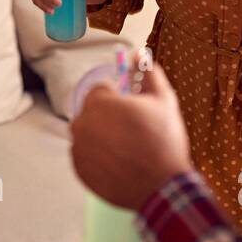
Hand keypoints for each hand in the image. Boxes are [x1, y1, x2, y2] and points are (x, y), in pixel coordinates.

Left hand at [71, 60, 192, 210]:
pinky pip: (86, 155)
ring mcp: (78, 148)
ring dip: (103, 136)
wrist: (161, 187)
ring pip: (89, 133)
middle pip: (93, 111)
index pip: (101, 89)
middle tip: (133, 131)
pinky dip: (98, 157)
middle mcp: (81, 123)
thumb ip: (149, 73)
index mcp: (98, 102)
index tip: (133, 110)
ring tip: (128, 149)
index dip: (119, 98)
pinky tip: (119, 163)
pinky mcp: (79, 169)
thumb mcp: (163, 100)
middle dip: (109, 117)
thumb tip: (140, 53)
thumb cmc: (163, 141)